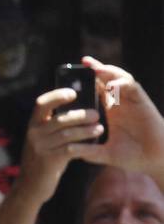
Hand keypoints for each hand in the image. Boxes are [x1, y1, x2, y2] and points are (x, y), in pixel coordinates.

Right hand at [14, 87, 101, 202]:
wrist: (30, 186)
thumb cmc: (43, 159)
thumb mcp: (44, 139)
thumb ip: (54, 125)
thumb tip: (78, 108)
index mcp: (33, 125)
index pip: (42, 104)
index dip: (57, 96)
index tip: (73, 93)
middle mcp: (34, 134)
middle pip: (59, 119)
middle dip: (79, 115)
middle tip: (96, 114)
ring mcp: (40, 147)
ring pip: (67, 134)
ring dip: (85, 131)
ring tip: (99, 129)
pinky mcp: (48, 161)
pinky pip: (70, 150)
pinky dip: (84, 147)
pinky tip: (94, 146)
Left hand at [69, 56, 163, 178]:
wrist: (155, 161)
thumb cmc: (134, 156)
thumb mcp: (107, 153)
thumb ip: (90, 151)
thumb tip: (69, 151)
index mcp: (112, 111)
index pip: (97, 91)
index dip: (86, 82)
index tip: (71, 76)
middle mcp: (122, 104)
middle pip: (108, 81)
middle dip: (97, 70)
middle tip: (83, 62)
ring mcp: (133, 102)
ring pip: (120, 80)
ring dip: (109, 73)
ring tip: (95, 69)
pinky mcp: (144, 104)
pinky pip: (133, 88)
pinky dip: (123, 84)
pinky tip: (112, 85)